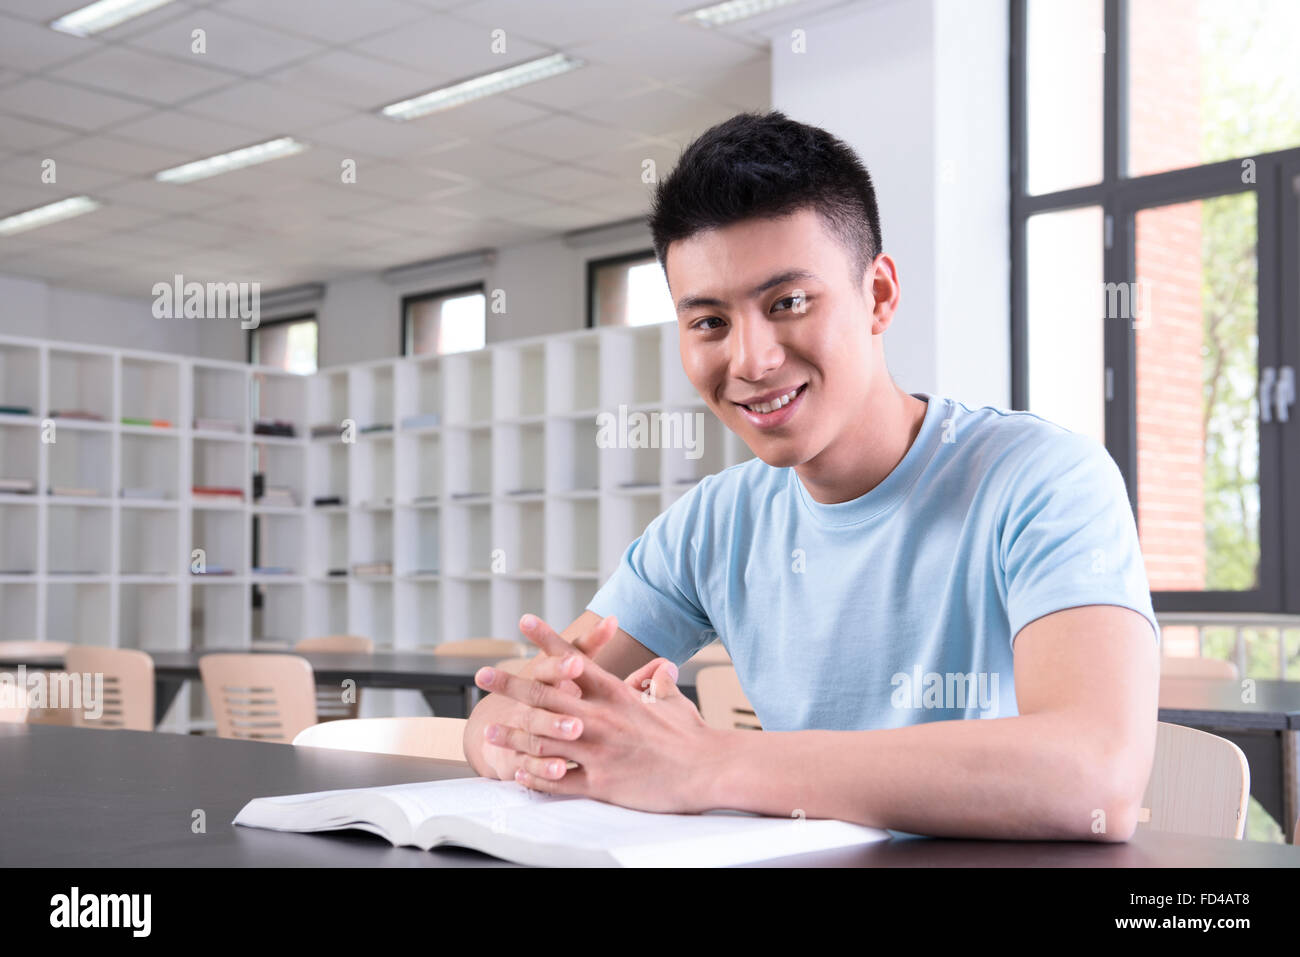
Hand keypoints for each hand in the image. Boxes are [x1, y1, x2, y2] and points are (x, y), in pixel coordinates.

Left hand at [475, 614, 722, 812]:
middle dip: (511, 685)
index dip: (548, 640)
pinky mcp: (601, 784)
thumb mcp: (674, 703)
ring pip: (544, 741)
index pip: (576, 660)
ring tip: (490, 730)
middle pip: (547, 697)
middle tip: (483, 675)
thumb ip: (661, 684)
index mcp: (617, 696)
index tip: (525, 621)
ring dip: (514, 734)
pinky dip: (536, 778)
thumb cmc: (694, 737)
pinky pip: (559, 782)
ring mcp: (598, 753)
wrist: (709, 770)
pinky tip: (518, 774)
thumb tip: (664, 669)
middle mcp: (601, 720)